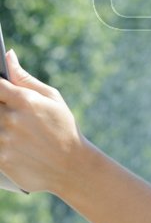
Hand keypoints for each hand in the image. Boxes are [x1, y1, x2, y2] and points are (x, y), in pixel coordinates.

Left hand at [0, 50, 85, 193]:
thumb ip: (25, 78)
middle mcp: (12, 118)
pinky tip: (10, 140)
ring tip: (12, 125)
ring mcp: (5, 140)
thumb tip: (8, 55)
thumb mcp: (52, 98)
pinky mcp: (1, 159)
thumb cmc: (63, 127)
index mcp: (25, 100)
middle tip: (8, 114)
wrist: (71, 166)